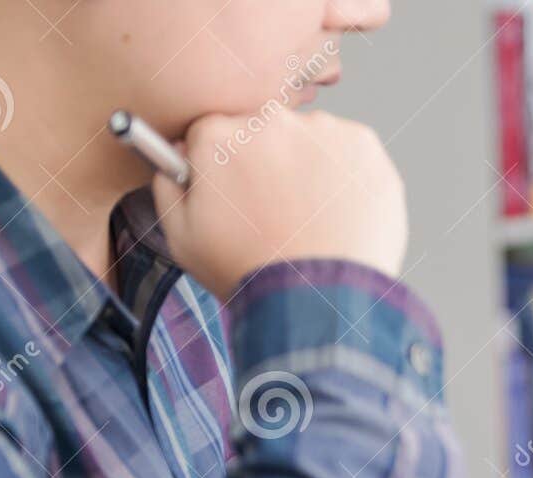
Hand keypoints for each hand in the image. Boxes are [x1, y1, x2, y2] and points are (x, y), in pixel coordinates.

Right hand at [151, 110, 407, 299]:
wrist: (318, 302)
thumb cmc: (251, 274)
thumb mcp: (181, 237)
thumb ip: (168, 184)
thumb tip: (175, 154)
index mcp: (218, 136)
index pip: (213, 134)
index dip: (225, 168)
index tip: (239, 194)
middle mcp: (270, 121)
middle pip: (264, 133)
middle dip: (268, 164)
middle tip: (279, 213)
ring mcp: (322, 131)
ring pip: (310, 140)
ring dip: (310, 168)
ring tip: (313, 220)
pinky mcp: (364, 147)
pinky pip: (350, 153)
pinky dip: (347, 177)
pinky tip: (339, 214)